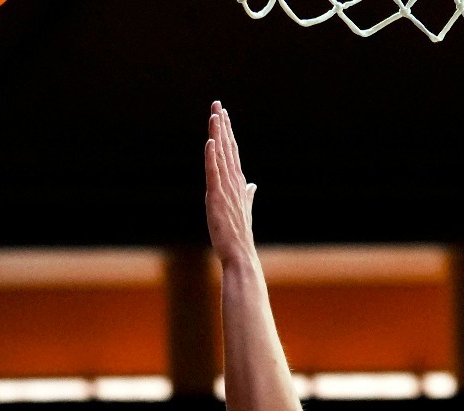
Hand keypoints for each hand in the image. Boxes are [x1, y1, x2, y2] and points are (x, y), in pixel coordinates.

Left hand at [205, 102, 256, 266]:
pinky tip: (210, 142)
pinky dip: (212, 156)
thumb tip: (253, 185)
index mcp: (237, 182)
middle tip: (217, 104)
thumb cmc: (239, 232)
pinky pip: (214, 172)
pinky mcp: (216, 197)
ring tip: (215, 115)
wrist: (239, 252)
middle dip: (222, 125)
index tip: (223, 114)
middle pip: (227, 147)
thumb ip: (248, 194)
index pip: (232, 151)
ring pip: (221, 155)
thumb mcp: (243, 208)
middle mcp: (233, 181)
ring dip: (218, 134)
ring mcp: (225, 188)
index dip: (228, 132)